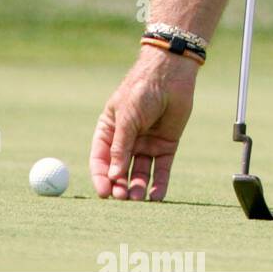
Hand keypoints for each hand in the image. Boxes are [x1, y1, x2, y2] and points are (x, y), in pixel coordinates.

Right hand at [89, 49, 197, 201]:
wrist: (171, 73)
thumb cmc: (142, 89)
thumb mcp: (127, 117)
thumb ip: (121, 146)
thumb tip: (114, 176)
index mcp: (109, 131)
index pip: (101, 160)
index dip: (101, 178)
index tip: (104, 194)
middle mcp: (127, 141)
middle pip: (120, 171)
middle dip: (120, 186)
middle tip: (122, 198)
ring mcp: (146, 143)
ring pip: (140, 173)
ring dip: (138, 187)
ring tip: (138, 197)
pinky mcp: (166, 144)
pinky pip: (162, 169)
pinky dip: (159, 183)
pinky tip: (157, 197)